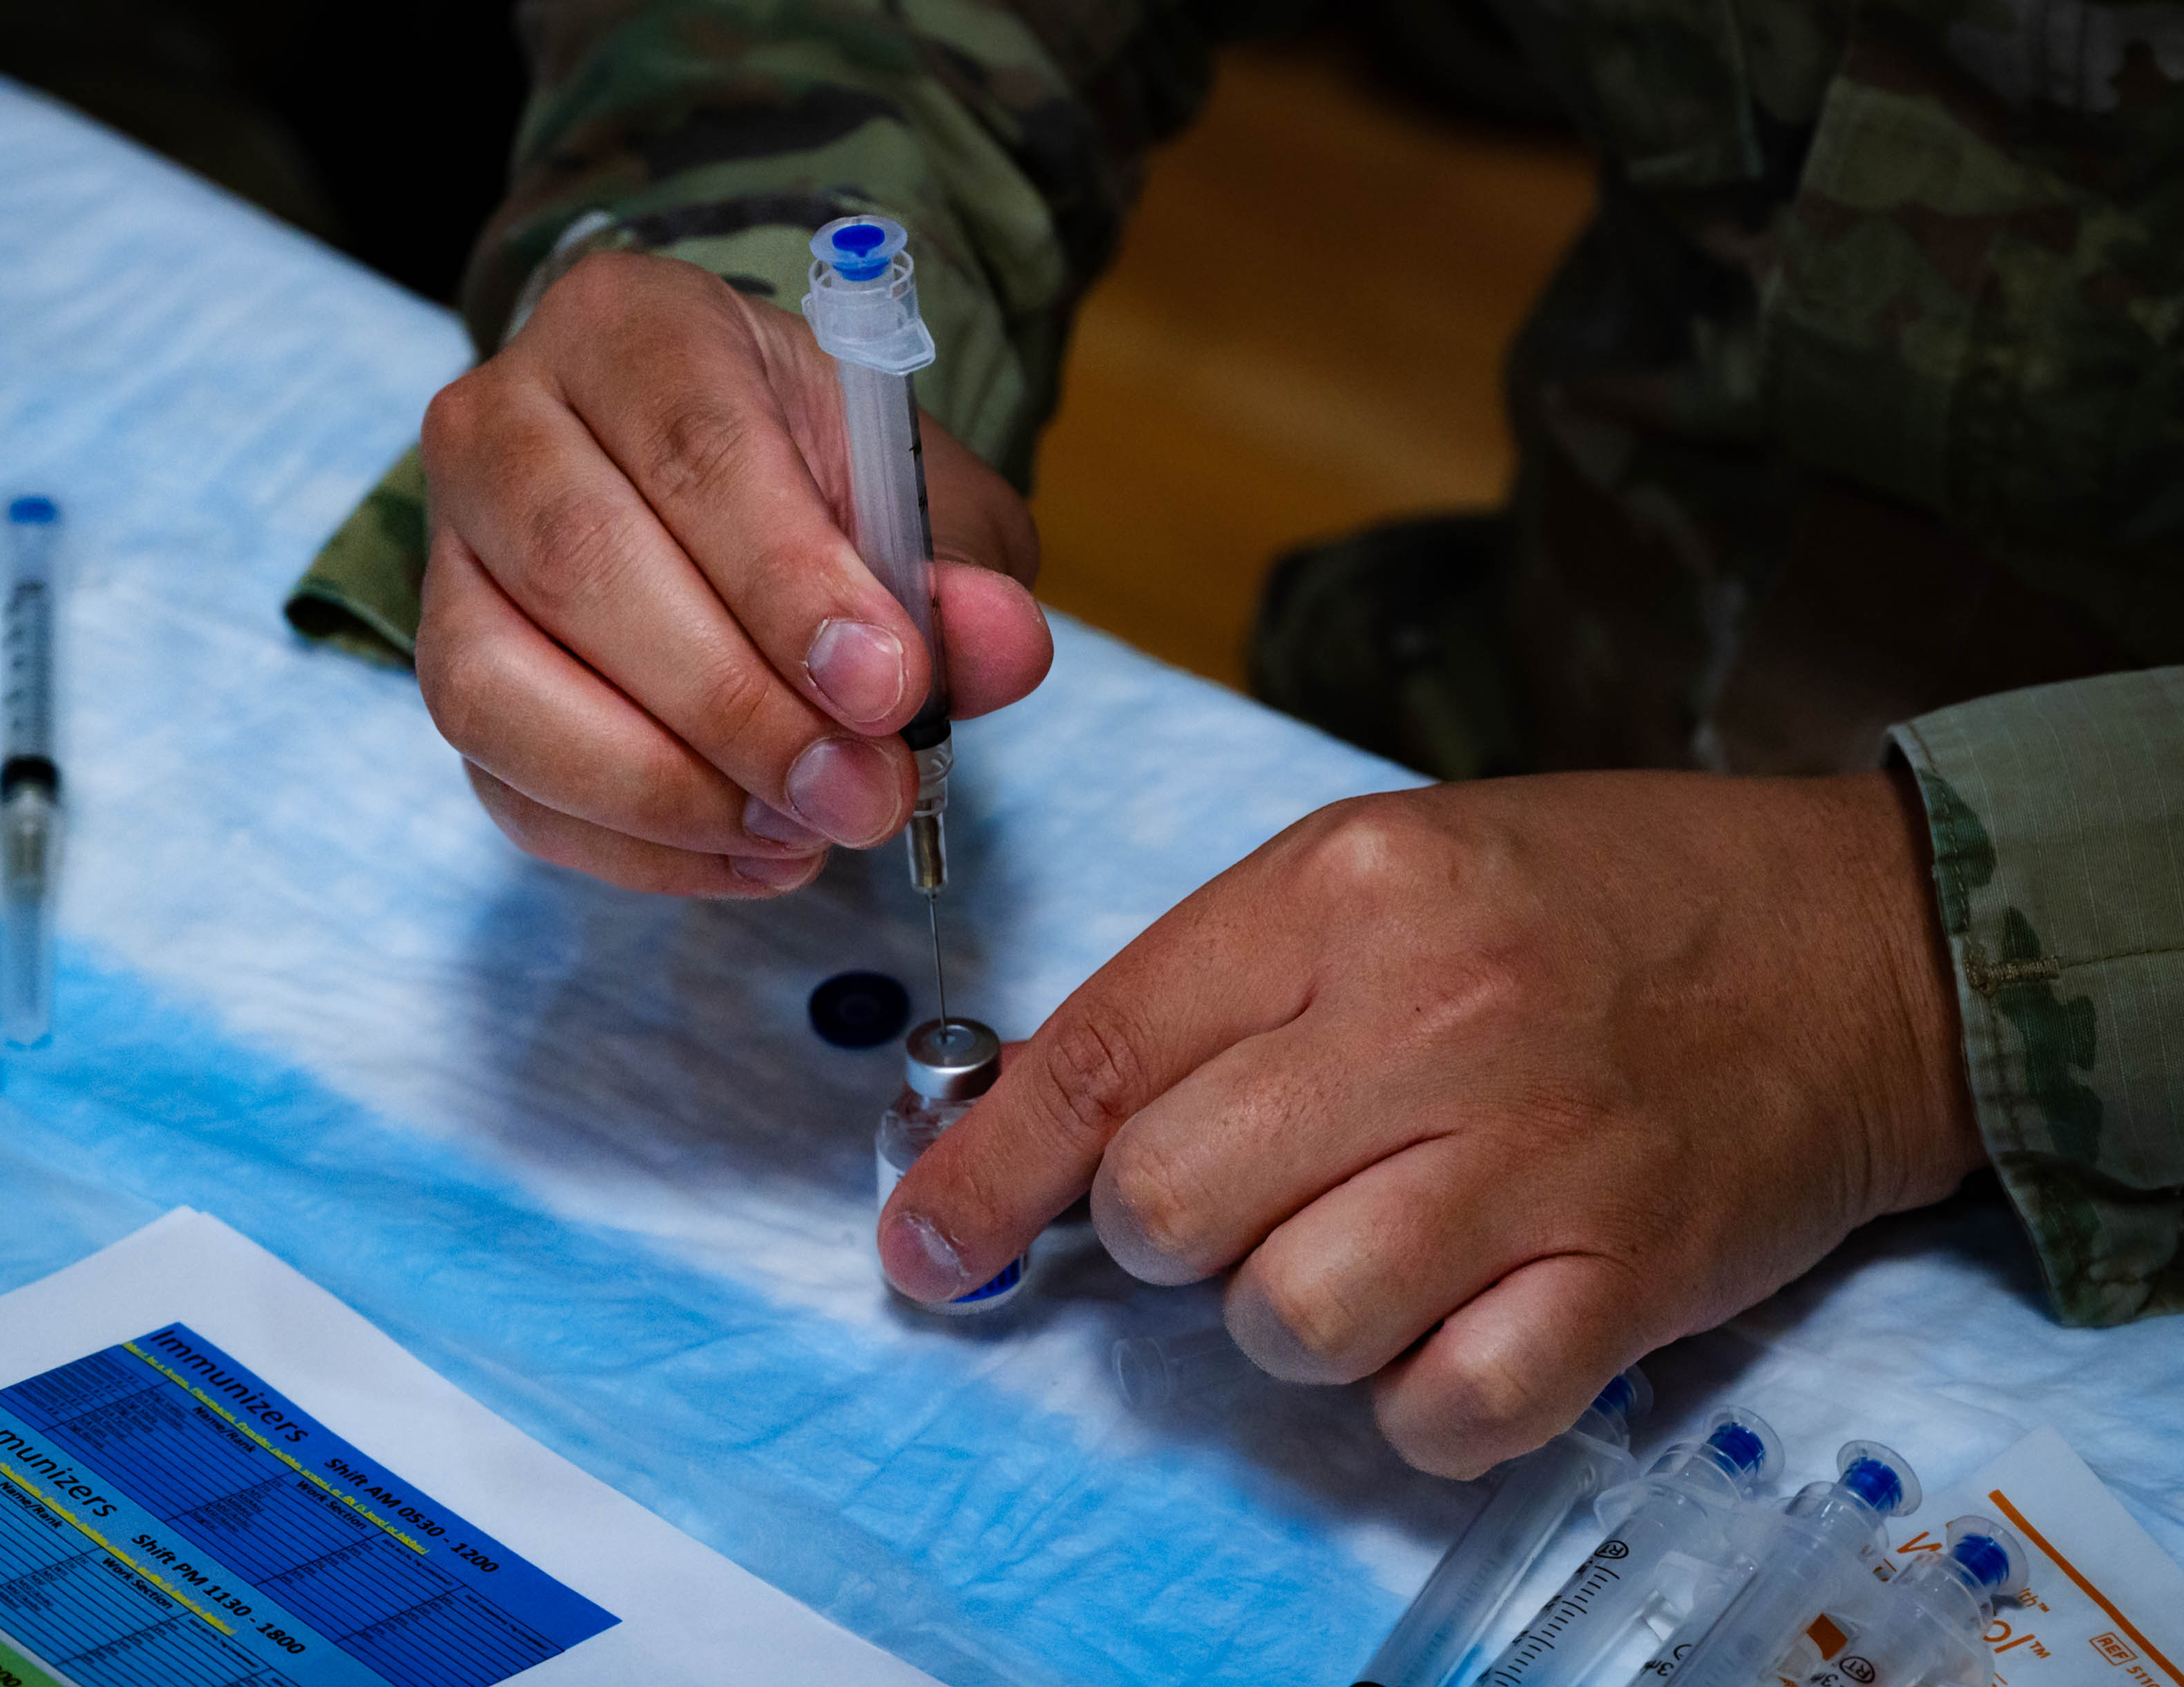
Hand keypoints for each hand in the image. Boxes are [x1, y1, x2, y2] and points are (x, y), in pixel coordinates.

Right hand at [414, 251, 1050, 896]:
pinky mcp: (442, 678)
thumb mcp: (924, 498)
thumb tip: (1000, 645)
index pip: (693, 446)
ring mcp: (450, 556)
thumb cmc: (821, 485)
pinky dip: (636, 849)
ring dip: (665, 791)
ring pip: (497, 688)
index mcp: (632, 328)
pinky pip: (506, 786)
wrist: (729, 494)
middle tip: (865, 793)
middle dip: (736, 708)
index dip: (789, 583)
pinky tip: (751, 855)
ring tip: (803, 833)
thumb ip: (964, 569)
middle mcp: (502, 421)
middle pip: (580, 564)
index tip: (887, 689)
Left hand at [879, 770, 1983, 1475]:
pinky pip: (1442, 1412)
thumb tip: (1055, 1124)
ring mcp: (1535, 1157)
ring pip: (1289, 1320)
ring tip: (1357, 1248)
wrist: (1854, 940)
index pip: (1098, 1053)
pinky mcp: (1628, 1277)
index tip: (928, 1242)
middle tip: (1224, 1204)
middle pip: (1171, 1204)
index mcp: (1344, 890)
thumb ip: (1219, 981)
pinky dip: (1414, 1403)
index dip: (984, 1171)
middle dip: (1155, 1236)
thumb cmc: (1595, 897)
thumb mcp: (1383, 863)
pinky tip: (1449, 1326)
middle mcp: (1429, 1017)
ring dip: (1284, 1316)